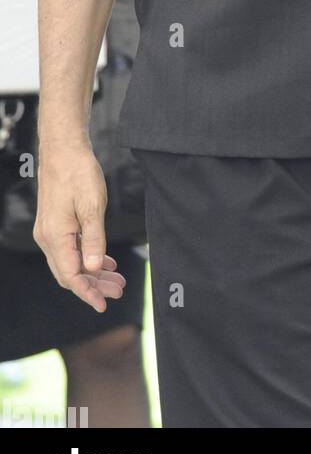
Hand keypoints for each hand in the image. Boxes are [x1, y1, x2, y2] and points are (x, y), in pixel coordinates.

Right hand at [33, 142, 126, 311]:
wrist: (63, 149)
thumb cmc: (79, 173)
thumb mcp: (93, 205)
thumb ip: (94, 239)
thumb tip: (93, 269)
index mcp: (55, 236)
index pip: (71, 276)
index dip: (88, 293)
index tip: (104, 304)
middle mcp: (48, 238)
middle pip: (70, 273)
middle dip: (94, 285)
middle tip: (119, 290)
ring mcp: (50, 231)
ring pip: (71, 262)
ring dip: (92, 273)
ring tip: (116, 279)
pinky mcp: (56, 224)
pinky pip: (70, 249)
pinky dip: (88, 258)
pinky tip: (104, 262)